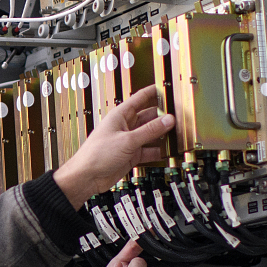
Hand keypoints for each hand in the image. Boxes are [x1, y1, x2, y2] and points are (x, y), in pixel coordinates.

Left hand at [53, 86, 176, 207]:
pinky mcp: (131, 155)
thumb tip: (167, 120)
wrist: (87, 177)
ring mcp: (129, 141)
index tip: (168, 88)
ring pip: (150, 134)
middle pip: (149, 117)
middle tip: (180, 115)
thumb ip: (149, 131)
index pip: (140, 98)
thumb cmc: (97, 154)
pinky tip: (168, 150)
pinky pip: (148, 150)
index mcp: (121, 115)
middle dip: (163, 116)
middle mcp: (126, 126)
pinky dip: (158, 150)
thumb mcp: (127, 140)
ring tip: (178, 133)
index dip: (154, 92)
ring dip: (162, 135)